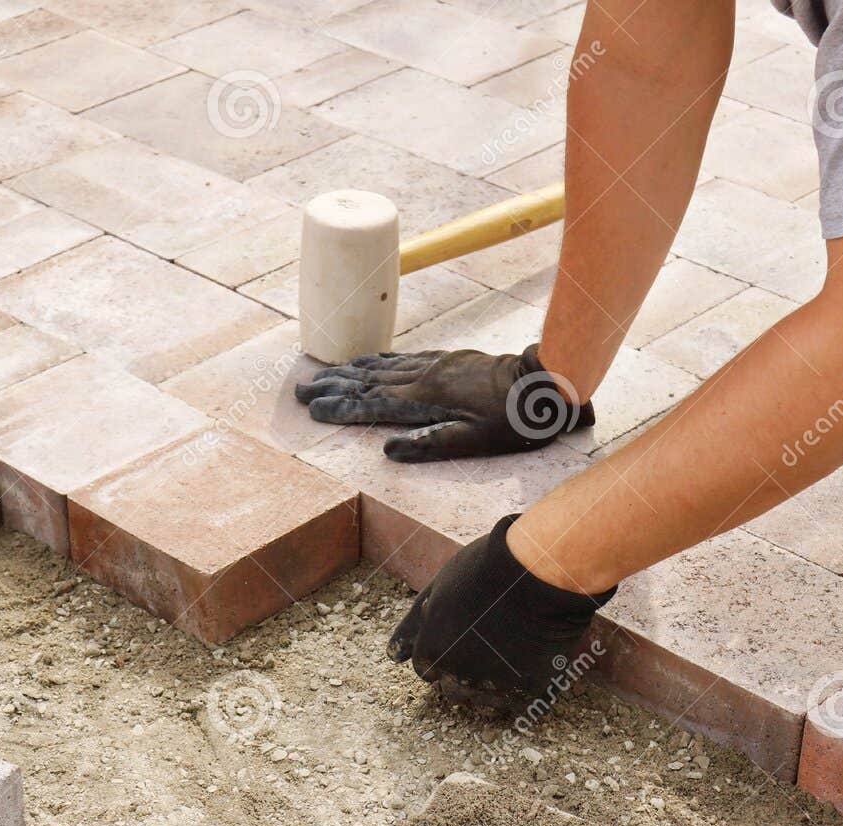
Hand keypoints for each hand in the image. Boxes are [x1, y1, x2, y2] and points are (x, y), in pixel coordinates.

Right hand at [296, 343, 592, 461]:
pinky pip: (402, 358)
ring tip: (321, 374)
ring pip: (382, 367)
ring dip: (349, 372)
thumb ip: (430, 445)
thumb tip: (388, 450)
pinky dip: (377, 360)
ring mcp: (435, 365)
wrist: (542, 384)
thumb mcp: (474, 442)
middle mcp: (424, 377)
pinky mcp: (447, 359)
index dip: (340, 408)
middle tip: (300, 390)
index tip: (312, 410)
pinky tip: (366, 361)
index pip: (372, 404)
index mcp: (425, 400)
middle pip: (368, 381)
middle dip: (332, 386)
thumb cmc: (512, 422)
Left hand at [387, 515, 615, 708]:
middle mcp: (459, 677)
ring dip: (494, 684)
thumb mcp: (438, 589)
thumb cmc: (485, 570)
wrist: (538, 570)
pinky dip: (525, 687)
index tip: (460, 637)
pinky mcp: (532, 691)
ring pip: (487, 702)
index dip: (442, 652)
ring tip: (512, 650)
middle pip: (453, 692)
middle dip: (464, 673)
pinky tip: (532, 661)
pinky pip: (523, 703)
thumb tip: (393, 657)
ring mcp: (496, 687)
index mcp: (432, 652)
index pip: (426, 670)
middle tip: (487, 644)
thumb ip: (415, 625)